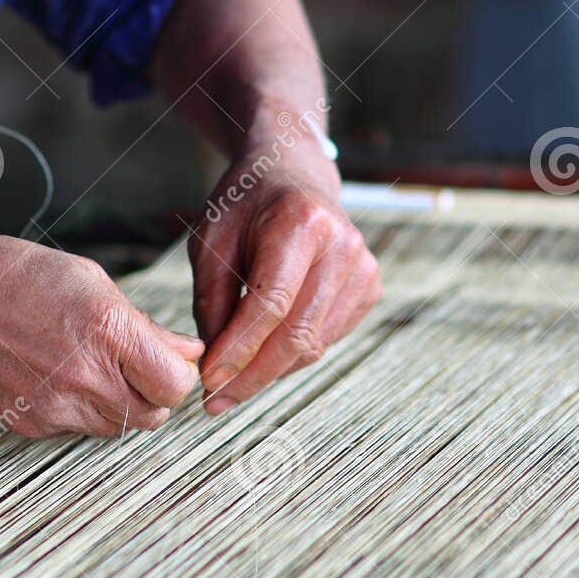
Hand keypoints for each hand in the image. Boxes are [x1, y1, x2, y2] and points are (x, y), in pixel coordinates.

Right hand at [0, 232, 202, 436]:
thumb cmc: (18, 278)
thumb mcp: (93, 282)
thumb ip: (145, 326)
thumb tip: (187, 352)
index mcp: (109, 331)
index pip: (175, 384)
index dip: (179, 375)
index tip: (171, 361)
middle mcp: (87, 374)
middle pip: (154, 415)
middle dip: (155, 394)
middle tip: (139, 369)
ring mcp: (58, 405)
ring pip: (119, 427)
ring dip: (122, 405)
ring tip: (97, 370)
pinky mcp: (34, 424)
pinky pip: (79, 430)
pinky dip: (83, 411)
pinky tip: (63, 378)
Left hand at [189, 141, 380, 413]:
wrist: (293, 175)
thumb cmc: (245, 206)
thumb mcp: (211, 241)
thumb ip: (211, 302)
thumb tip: (215, 367)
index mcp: (301, 222)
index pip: (271, 303)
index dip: (239, 349)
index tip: (209, 381)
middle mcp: (342, 245)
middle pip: (298, 333)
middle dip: (254, 375)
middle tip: (217, 402)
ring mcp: (363, 267)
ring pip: (314, 345)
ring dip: (270, 370)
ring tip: (233, 378)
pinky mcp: (369, 287)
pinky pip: (327, 339)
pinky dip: (292, 354)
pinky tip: (265, 349)